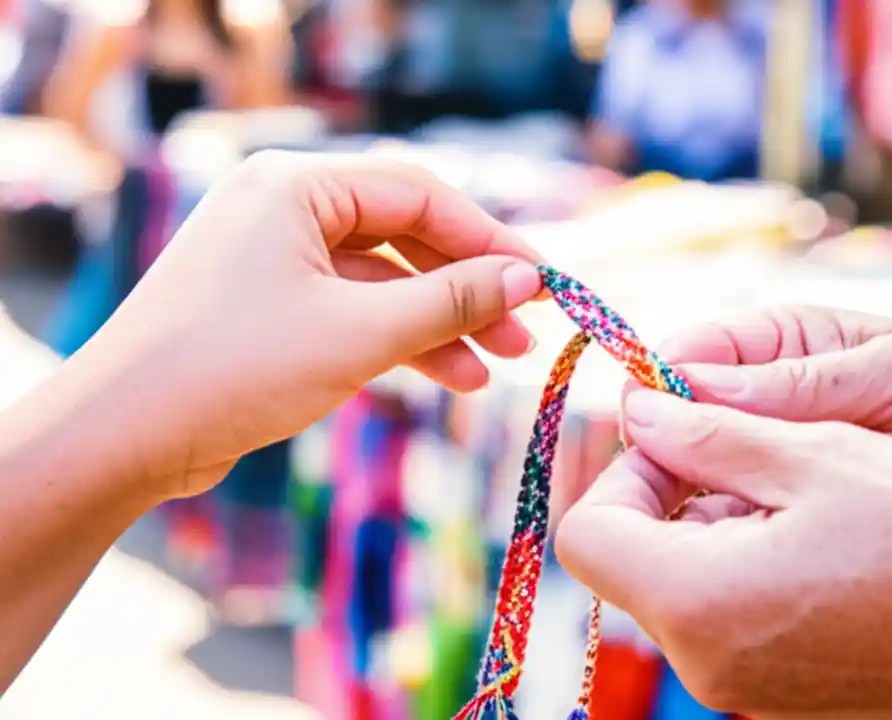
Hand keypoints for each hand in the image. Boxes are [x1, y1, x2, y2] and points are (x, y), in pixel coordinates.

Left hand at [63, 151, 543, 498]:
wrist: (122, 436)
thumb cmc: (237, 368)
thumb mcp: (360, 333)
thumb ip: (450, 299)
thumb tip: (527, 278)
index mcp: (296, 186)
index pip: (419, 193)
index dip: (489, 238)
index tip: (543, 280)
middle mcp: (282, 208)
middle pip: (403, 234)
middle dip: (468, 286)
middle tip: (527, 329)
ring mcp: (272, 257)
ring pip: (382, 279)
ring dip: (440, 320)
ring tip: (496, 366)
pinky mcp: (267, 306)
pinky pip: (351, 309)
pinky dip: (398, 340)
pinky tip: (449, 377)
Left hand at [556, 391, 891, 717]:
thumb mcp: (816, 454)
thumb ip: (707, 432)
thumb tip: (637, 409)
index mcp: (699, 604)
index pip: (591, 532)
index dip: (626, 470)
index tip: (685, 431)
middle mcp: (708, 663)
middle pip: (633, 561)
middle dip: (671, 490)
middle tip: (746, 442)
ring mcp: (749, 688)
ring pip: (685, 585)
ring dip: (716, 522)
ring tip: (802, 482)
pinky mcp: (788, 692)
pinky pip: (732, 617)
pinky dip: (750, 562)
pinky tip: (824, 530)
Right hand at [651, 307, 891, 546]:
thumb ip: (798, 383)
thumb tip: (682, 383)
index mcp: (792, 354)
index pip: (697, 361)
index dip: (662, 384)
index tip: (644, 411)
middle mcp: (778, 420)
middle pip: (687, 437)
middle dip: (667, 456)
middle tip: (660, 483)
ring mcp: (794, 486)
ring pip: (707, 500)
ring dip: (693, 511)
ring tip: (700, 525)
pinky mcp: (813, 545)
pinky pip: (751, 551)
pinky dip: (734, 558)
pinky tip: (737, 564)